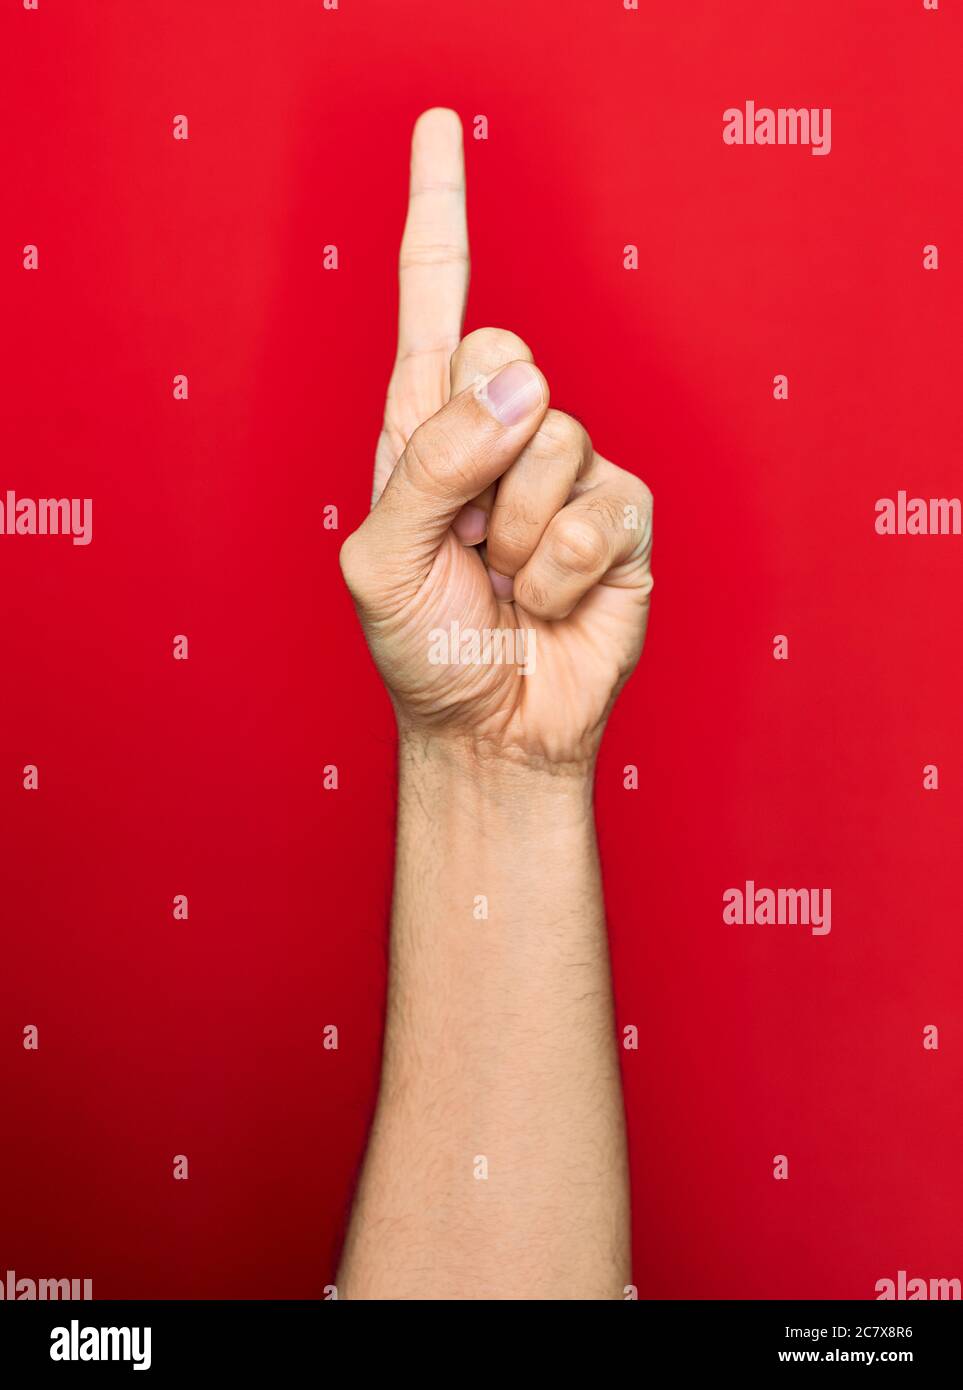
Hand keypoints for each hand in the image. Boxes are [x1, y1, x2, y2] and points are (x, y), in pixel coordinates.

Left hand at [340, 108, 652, 770]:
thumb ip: (432, 461)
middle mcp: (501, 429)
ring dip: (515, 535)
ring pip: (554, 440)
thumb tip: (523, 380)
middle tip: (467, 535)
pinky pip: (600, 508)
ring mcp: (568, 468)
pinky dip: (562, 569)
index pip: (437, 300)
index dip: (439, 212)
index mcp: (426, 426)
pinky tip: (550, 598)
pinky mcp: (623, 516)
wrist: (489, 725)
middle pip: (505, 350)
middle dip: (475, 452)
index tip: (439, 127)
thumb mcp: (383, 557)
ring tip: (504, 580)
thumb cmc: (424, 642)